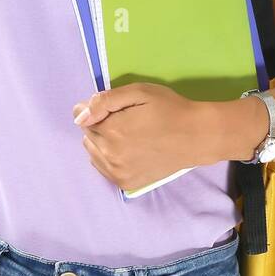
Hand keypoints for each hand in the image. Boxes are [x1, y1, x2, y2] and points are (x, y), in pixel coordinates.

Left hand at [72, 82, 214, 190]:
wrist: (196, 137)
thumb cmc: (169, 109)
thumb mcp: (139, 92)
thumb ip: (105, 101)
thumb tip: (79, 115)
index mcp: (112, 130)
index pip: (84, 118)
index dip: (100, 110)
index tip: (119, 109)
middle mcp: (111, 155)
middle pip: (88, 136)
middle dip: (100, 126)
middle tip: (127, 121)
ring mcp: (118, 173)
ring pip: (93, 153)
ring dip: (103, 142)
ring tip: (129, 135)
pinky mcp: (126, 183)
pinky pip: (103, 168)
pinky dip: (109, 158)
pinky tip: (129, 150)